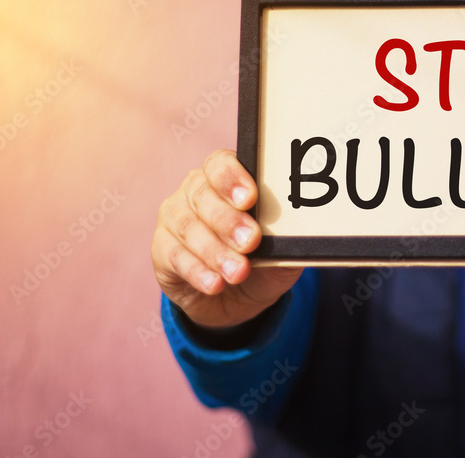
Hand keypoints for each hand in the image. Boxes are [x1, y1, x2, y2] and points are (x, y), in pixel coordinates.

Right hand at [151, 149, 302, 327]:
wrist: (238, 298)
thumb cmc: (263, 260)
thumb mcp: (282, 249)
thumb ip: (287, 235)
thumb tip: (302, 230)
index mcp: (226, 179)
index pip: (221, 164)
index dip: (233, 178)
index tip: (251, 198)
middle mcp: (195, 191)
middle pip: (203, 195)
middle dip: (228, 220)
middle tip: (251, 241)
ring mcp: (175, 218)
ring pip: (189, 227)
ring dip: (215, 251)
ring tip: (239, 272)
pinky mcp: (162, 249)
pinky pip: (175, 256)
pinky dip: (198, 271)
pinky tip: (215, 284)